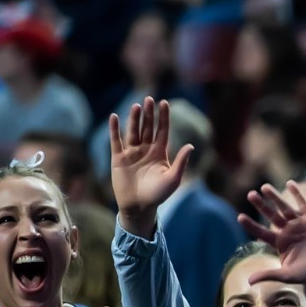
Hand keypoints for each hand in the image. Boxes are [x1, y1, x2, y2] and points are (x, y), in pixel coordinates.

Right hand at [110, 97, 192, 236]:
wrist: (139, 207)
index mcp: (160, 153)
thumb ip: (181, 162)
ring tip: (137, 106)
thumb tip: (191, 145)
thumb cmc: (158, 195)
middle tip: (149, 99)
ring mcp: (132, 153)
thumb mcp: (172, 178)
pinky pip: (116, 141)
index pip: (162, 131)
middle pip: (147, 128)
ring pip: (133, 131)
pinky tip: (114, 117)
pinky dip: (114, 129)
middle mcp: (145, 150)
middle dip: (149, 114)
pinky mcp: (118, 158)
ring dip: (134, 119)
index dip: (163, 117)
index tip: (165, 102)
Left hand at [241, 180, 305, 293]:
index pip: (261, 231)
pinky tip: (290, 183)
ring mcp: (299, 224)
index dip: (251, 225)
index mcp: (279, 242)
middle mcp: (287, 231)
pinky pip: (303, 204)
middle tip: (251, 195)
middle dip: (261, 205)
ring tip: (264, 187)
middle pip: (271, 215)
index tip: (240, 216)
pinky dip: (297, 194)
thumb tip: (249, 282)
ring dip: (275, 197)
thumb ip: (269, 275)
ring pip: (284, 208)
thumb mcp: (287, 275)